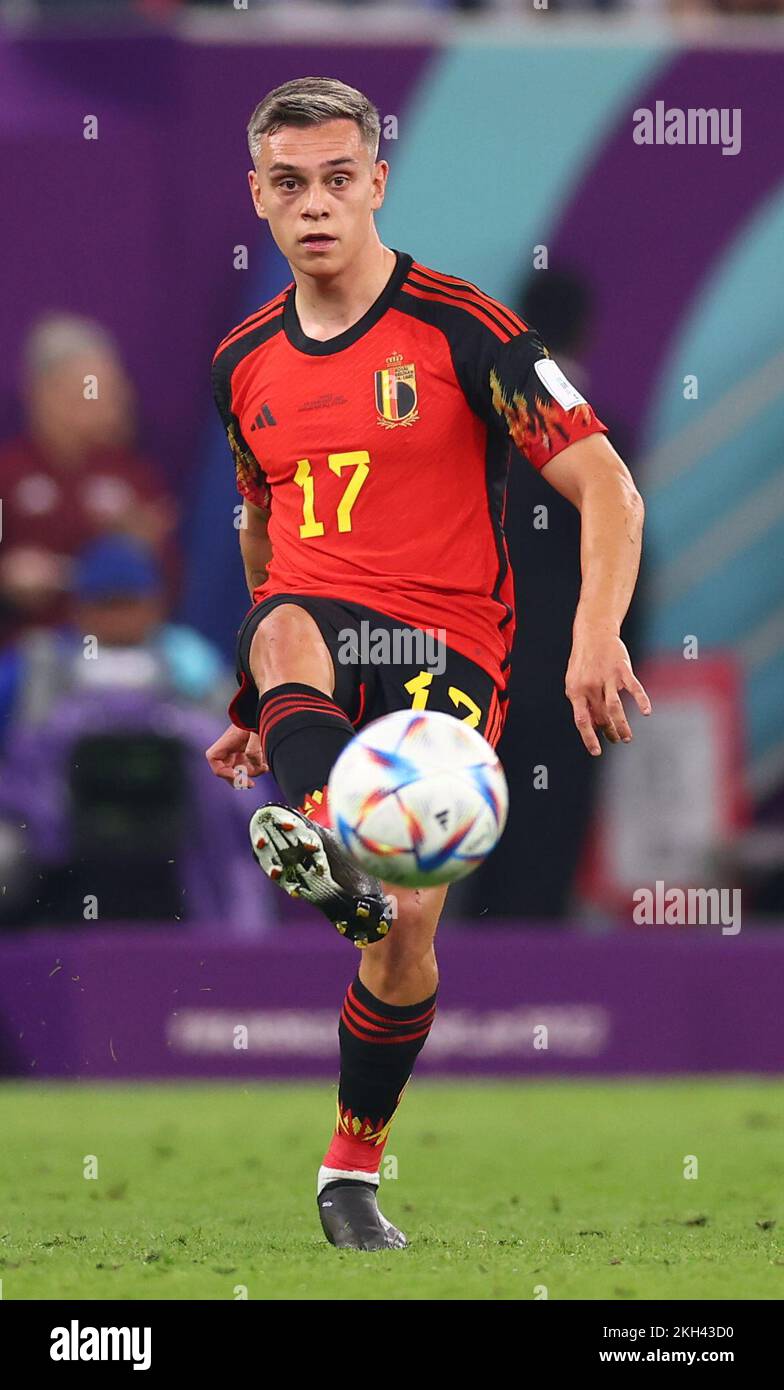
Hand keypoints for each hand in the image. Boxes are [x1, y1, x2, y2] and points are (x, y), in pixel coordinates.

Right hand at [205, 725, 267, 785]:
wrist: (261, 713)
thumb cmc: (255, 720)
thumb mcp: (256, 731)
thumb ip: (254, 746)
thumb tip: (251, 759)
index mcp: (225, 743)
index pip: (215, 762)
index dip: (225, 773)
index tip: (239, 775)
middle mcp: (228, 750)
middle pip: (227, 772)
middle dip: (240, 779)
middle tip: (251, 784)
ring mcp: (235, 753)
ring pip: (239, 772)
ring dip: (252, 773)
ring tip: (265, 767)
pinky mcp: (244, 754)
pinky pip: (247, 767)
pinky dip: (255, 769)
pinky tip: (265, 766)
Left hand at [565, 629, 650, 755]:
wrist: (593, 633)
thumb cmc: (584, 662)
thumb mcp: (575, 683)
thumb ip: (583, 704)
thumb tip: (592, 727)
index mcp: (576, 692)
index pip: (582, 721)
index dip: (589, 738)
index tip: (597, 752)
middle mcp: (590, 686)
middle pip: (601, 717)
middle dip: (610, 732)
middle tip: (617, 740)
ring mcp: (606, 678)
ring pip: (615, 708)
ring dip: (622, 726)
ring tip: (627, 737)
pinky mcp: (622, 670)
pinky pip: (633, 688)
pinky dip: (641, 700)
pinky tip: (647, 712)